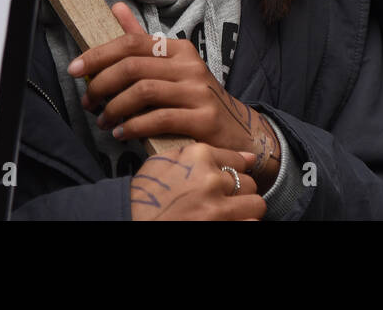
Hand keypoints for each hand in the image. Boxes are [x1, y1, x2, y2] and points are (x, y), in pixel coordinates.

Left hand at [70, 3, 283, 189]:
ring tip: (103, 121)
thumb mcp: (172, 66)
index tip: (74, 70)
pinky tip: (121, 133)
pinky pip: (160, 119)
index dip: (98, 55)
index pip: (132, 42)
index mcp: (179, 49)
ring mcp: (198, 91)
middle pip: (134, 67)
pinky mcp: (203, 118)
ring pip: (144, 92)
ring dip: (114, 108)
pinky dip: (134, 126)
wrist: (236, 129)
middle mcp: (190, 66)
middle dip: (101, 84)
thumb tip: (116, 8)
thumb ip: (143, 40)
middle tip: (87, 102)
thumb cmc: (194, 97)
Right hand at [129, 143, 264, 220]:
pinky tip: (228, 223)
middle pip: (250, 183)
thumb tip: (249, 158)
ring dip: (245, 211)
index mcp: (200, 156)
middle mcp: (211, 179)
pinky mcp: (218, 227)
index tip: (227, 184)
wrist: (127, 218)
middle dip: (240, 194)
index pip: (240, 162)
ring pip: (255, 205)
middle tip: (224, 203)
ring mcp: (216, 208)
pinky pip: (250, 224)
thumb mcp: (169, 161)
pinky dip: (243, 224)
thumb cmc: (146, 194)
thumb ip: (206, 154)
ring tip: (228, 215)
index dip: (234, 175)